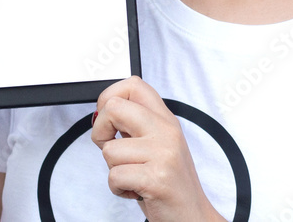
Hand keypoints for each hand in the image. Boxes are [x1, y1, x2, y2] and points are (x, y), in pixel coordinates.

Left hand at [91, 76, 223, 221]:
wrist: (192, 216)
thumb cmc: (170, 183)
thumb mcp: (158, 145)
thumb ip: (135, 126)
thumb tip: (102, 113)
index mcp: (166, 120)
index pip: (133, 84)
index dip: (109, 97)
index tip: (108, 119)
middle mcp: (166, 131)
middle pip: (115, 107)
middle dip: (100, 130)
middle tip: (111, 146)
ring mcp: (163, 153)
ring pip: (109, 150)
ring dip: (113, 170)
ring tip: (133, 176)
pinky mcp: (157, 178)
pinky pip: (114, 176)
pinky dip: (117, 188)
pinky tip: (135, 190)